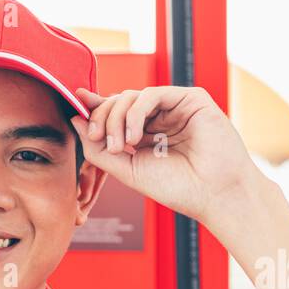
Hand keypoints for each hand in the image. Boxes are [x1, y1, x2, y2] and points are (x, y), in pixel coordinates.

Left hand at [71, 85, 261, 225]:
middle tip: (100, 141)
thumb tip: (74, 119)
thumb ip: (99, 148)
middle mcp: (158, 118)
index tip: (75, 107)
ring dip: (116, 119)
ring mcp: (174, 107)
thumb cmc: (178, 188)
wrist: (214, 194)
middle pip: (117, 102)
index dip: (94, 108)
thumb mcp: (127, 170)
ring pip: (131, 96)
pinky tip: (135, 137)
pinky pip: (152, 94)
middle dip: (101, 119)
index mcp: (145, 134)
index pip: (114, 113)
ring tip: (121, 147)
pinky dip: (135, 113)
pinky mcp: (190, 99)